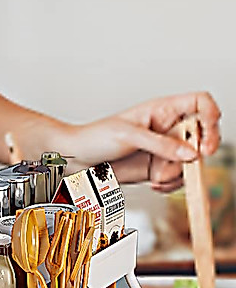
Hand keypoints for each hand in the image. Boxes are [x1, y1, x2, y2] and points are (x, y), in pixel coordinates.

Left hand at [61, 91, 220, 193]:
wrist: (76, 159)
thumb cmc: (95, 137)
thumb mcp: (128, 135)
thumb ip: (160, 144)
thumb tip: (191, 153)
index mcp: (162, 109)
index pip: (200, 102)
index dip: (211, 115)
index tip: (205, 136)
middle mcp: (168, 128)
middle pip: (205, 135)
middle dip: (200, 152)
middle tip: (189, 162)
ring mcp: (165, 149)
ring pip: (193, 162)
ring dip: (180, 173)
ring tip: (157, 175)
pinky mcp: (159, 167)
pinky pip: (179, 178)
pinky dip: (171, 184)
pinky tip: (154, 183)